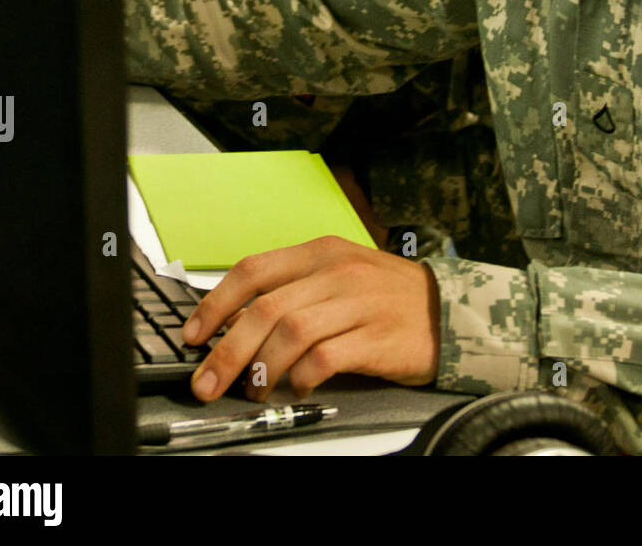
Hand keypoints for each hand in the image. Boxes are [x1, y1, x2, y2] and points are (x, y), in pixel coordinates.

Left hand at [181, 236, 440, 401]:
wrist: (447, 309)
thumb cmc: (386, 295)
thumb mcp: (340, 275)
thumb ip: (294, 289)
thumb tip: (235, 323)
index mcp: (323, 252)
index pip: (254, 269)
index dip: (216, 304)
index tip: (194, 335)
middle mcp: (338, 272)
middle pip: (266, 309)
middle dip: (227, 351)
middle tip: (207, 382)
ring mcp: (359, 303)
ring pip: (291, 333)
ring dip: (262, 368)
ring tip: (254, 389)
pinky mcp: (377, 337)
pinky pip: (325, 358)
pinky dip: (302, 378)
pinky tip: (298, 387)